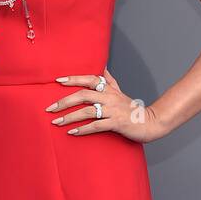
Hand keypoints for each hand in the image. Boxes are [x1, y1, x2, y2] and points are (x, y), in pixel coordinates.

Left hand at [46, 68, 166, 141]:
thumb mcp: (120, 92)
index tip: (58, 80)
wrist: (150, 123)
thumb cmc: (132, 109)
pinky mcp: (116, 123)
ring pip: (87, 111)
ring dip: (69, 117)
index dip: (74, 79)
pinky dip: (82, 129)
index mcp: (109, 89)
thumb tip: (102, 67)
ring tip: (56, 122)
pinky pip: (96, 126)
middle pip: (83, 95)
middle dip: (64, 101)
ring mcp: (113, 110)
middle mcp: (110, 97)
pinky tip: (72, 132)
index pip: (90, 79)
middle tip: (50, 108)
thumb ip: (110, 80)